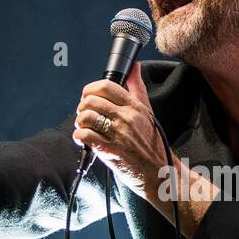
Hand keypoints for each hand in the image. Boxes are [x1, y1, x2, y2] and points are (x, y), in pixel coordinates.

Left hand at [72, 62, 168, 199]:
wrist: (159, 171)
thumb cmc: (153, 143)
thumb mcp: (148, 111)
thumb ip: (137, 87)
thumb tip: (135, 67)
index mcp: (134, 106)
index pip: (106, 86)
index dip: (91, 88)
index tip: (88, 95)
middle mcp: (126, 118)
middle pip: (92, 100)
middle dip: (82, 106)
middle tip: (84, 113)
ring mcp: (118, 134)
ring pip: (86, 117)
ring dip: (80, 121)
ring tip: (84, 126)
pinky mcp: (110, 151)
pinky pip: (85, 136)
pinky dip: (79, 136)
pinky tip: (83, 139)